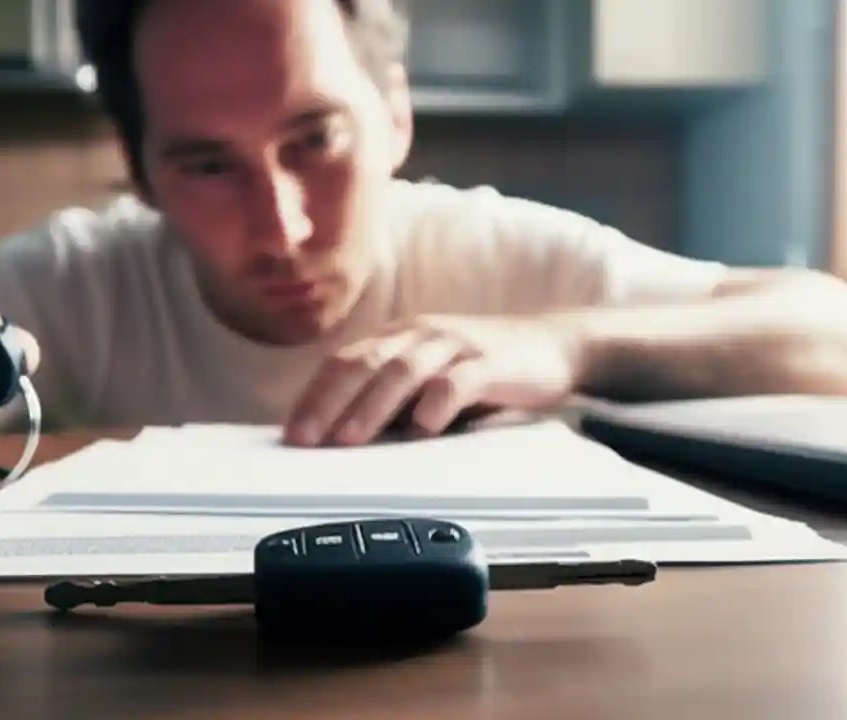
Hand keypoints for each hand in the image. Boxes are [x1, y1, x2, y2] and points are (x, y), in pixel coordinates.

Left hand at [283, 315, 580, 446]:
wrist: (554, 344)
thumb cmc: (482, 367)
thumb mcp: (428, 374)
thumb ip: (390, 396)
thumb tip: (340, 435)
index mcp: (399, 337)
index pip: (344, 362)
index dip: (314, 395)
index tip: (292, 432)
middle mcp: (421, 335)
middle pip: (364, 364)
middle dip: (329, 402)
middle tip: (305, 439)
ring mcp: (456, 346)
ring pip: (403, 371)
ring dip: (372, 406)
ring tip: (349, 438)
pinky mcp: (492, 363)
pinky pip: (459, 382)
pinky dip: (437, 403)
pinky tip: (422, 428)